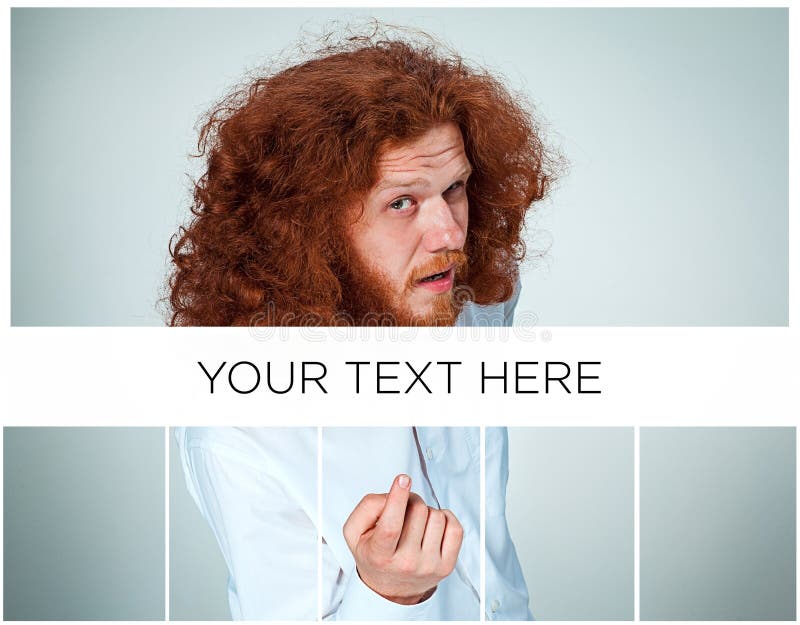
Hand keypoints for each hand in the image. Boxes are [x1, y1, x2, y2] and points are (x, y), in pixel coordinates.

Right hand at [342, 474, 463, 604]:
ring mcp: (429, 566)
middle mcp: (406, 563)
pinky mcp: (447, 566)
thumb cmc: (373, 554)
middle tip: (403, 510)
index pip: (391, 526)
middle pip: (418, 511)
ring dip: (426, 512)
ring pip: (437, 516)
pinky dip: (445, 519)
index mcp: (380, 555)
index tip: (402, 479)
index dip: (397, 499)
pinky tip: (432, 526)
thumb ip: (368, 507)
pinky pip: (455, 528)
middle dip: (411, 501)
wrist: (390, 588)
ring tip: (416, 523)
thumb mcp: (355, 531)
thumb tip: (394, 494)